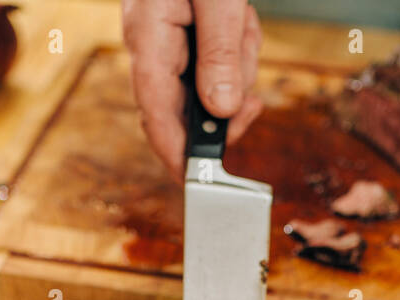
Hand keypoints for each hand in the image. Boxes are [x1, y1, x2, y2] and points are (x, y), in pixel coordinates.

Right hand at [122, 0, 263, 173]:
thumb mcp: (219, 0)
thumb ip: (220, 53)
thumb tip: (222, 110)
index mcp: (148, 35)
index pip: (155, 113)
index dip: (175, 153)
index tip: (195, 181)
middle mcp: (150, 43)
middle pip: (186, 106)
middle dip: (228, 98)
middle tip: (251, 90)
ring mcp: (164, 40)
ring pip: (209, 84)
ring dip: (238, 62)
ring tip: (241, 24)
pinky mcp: (181, 34)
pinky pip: (214, 61)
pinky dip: (236, 47)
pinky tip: (238, 20)